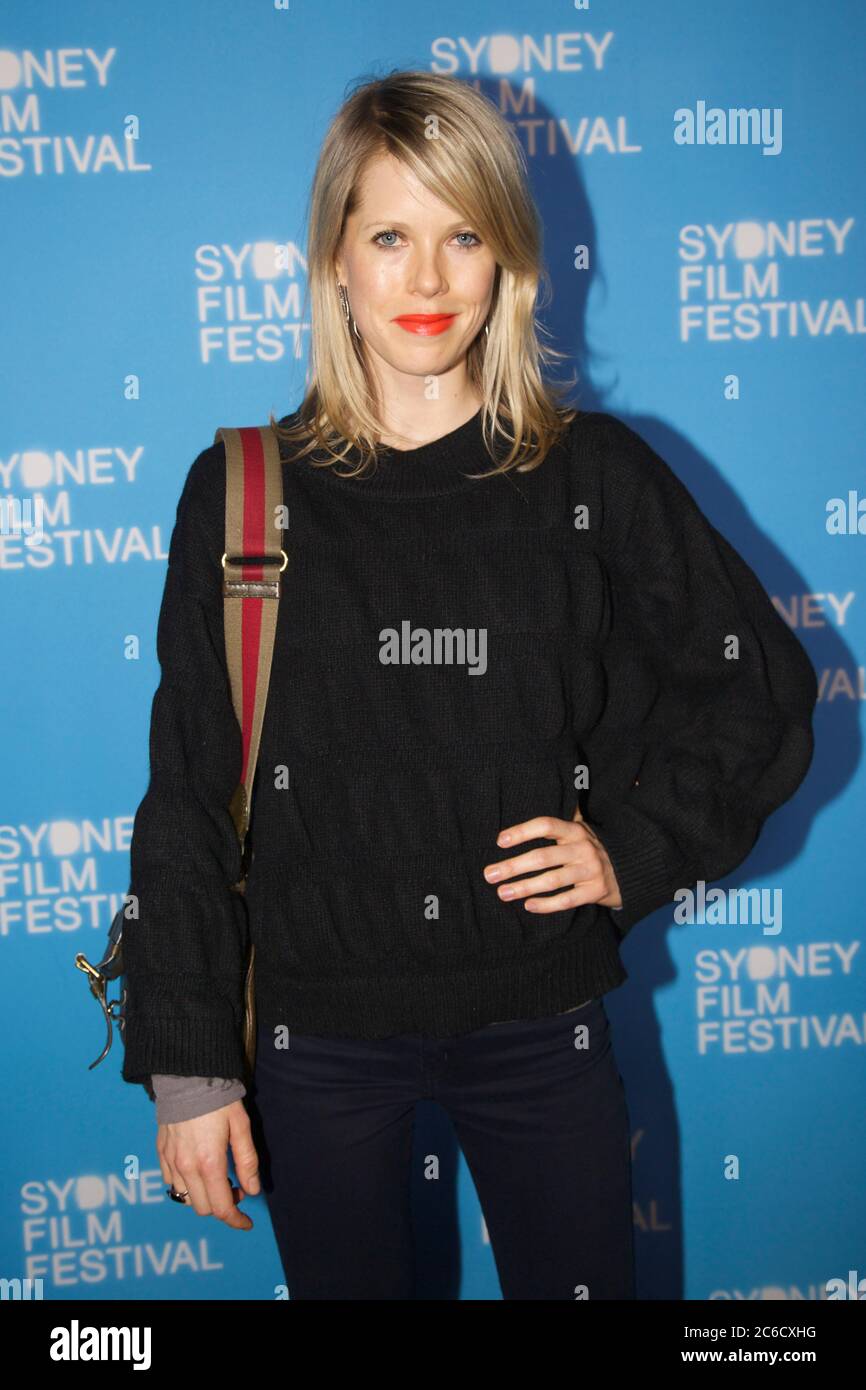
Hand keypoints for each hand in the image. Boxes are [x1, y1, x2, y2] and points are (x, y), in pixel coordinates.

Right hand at [157, 1099, 260, 1228]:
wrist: (187, 1077)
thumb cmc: (219, 1100)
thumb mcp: (241, 1127)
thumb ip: (247, 1161)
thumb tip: (251, 1190)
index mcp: (209, 1163)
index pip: (221, 1207)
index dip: (235, 1220)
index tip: (246, 1222)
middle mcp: (186, 1168)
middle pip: (203, 1208)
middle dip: (221, 1206)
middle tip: (235, 1189)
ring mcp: (170, 1161)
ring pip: (185, 1198)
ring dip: (202, 1197)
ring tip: (217, 1179)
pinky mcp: (160, 1152)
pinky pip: (170, 1182)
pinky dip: (185, 1186)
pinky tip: (197, 1171)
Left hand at [482, 805, 622, 912]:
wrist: (631, 869)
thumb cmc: (592, 848)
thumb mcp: (582, 828)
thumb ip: (565, 813)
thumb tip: (559, 781)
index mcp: (575, 830)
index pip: (546, 825)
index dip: (522, 832)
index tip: (499, 841)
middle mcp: (583, 848)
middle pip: (542, 857)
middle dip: (513, 866)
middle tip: (489, 874)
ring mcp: (591, 870)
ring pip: (552, 880)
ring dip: (524, 887)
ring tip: (502, 893)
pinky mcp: (596, 892)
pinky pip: (567, 900)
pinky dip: (546, 905)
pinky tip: (527, 906)